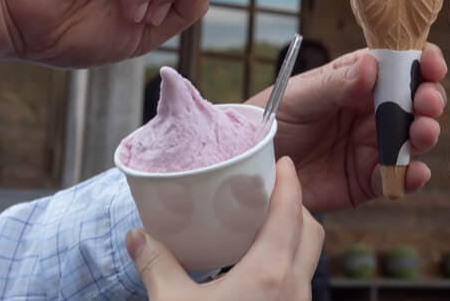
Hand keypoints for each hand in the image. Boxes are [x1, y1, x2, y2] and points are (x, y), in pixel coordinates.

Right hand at [127, 157, 322, 299]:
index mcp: (269, 274)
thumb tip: (137, 236)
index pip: (291, 212)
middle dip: (296, 205)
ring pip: (309, 259)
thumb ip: (156, 265)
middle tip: (270, 190)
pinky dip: (287, 263)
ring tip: (263, 224)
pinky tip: (259, 266)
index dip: (290, 181)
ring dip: (294, 236)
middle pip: (312, 230)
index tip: (282, 160)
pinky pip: (300, 283)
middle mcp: (294, 290)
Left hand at [247, 45, 447, 212]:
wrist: (250, 167)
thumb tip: (372, 65)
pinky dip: (411, 177)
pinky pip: (396, 178)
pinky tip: (414, 172)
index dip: (421, 61)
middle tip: (426, 104)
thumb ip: (336, 85)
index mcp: (358, 81)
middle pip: (414, 102)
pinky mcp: (367, 181)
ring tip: (421, 133)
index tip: (430, 63)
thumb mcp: (299, 96)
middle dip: (429, 99)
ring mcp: (373, 146)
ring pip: (413, 139)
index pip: (398, 65)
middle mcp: (372, 112)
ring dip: (425, 134)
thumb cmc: (271, 119)